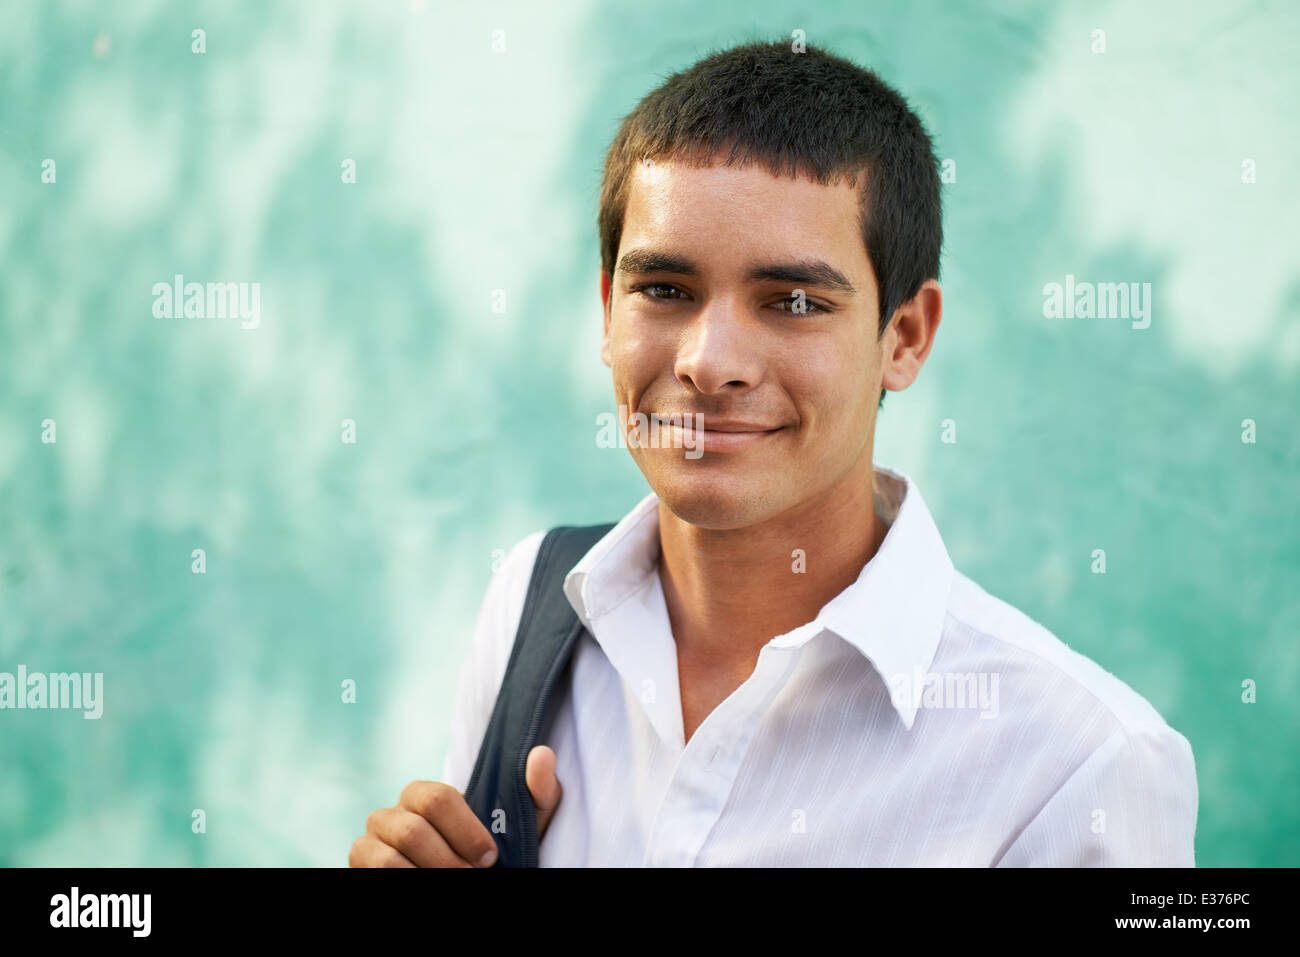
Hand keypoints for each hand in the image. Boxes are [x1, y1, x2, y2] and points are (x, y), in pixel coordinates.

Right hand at [348, 746, 561, 866]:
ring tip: (449, 884)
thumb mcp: (522, 828)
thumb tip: (542, 754)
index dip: (466, 832)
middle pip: (413, 830)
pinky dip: (404, 881)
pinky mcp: (358, 866)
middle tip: (469, 878)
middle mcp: (391, 814)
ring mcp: (370, 841)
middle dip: (447, 862)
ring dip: (427, 875)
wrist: (463, 880)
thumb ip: (536, 793)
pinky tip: (422, 885)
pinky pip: (373, 872)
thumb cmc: (490, 856)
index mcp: (423, 795)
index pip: (437, 798)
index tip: (489, 859)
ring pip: (389, 859)